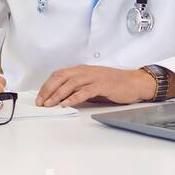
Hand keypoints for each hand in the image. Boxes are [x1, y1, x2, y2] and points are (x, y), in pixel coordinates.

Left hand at [35, 66, 153, 107]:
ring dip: (58, 95)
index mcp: (81, 70)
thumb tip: (60, 98)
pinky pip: (84, 91)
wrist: (134, 83)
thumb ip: (77, 88)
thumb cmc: (113, 85)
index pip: (58, 75)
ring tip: (50, 104)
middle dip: (48, 90)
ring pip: (70, 84)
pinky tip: (66, 104)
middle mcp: (85, 71)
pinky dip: (73, 98)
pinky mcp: (102, 85)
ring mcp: (94, 77)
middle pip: (61, 78)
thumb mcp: (91, 84)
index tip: (40, 97)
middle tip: (41, 102)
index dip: (47, 85)